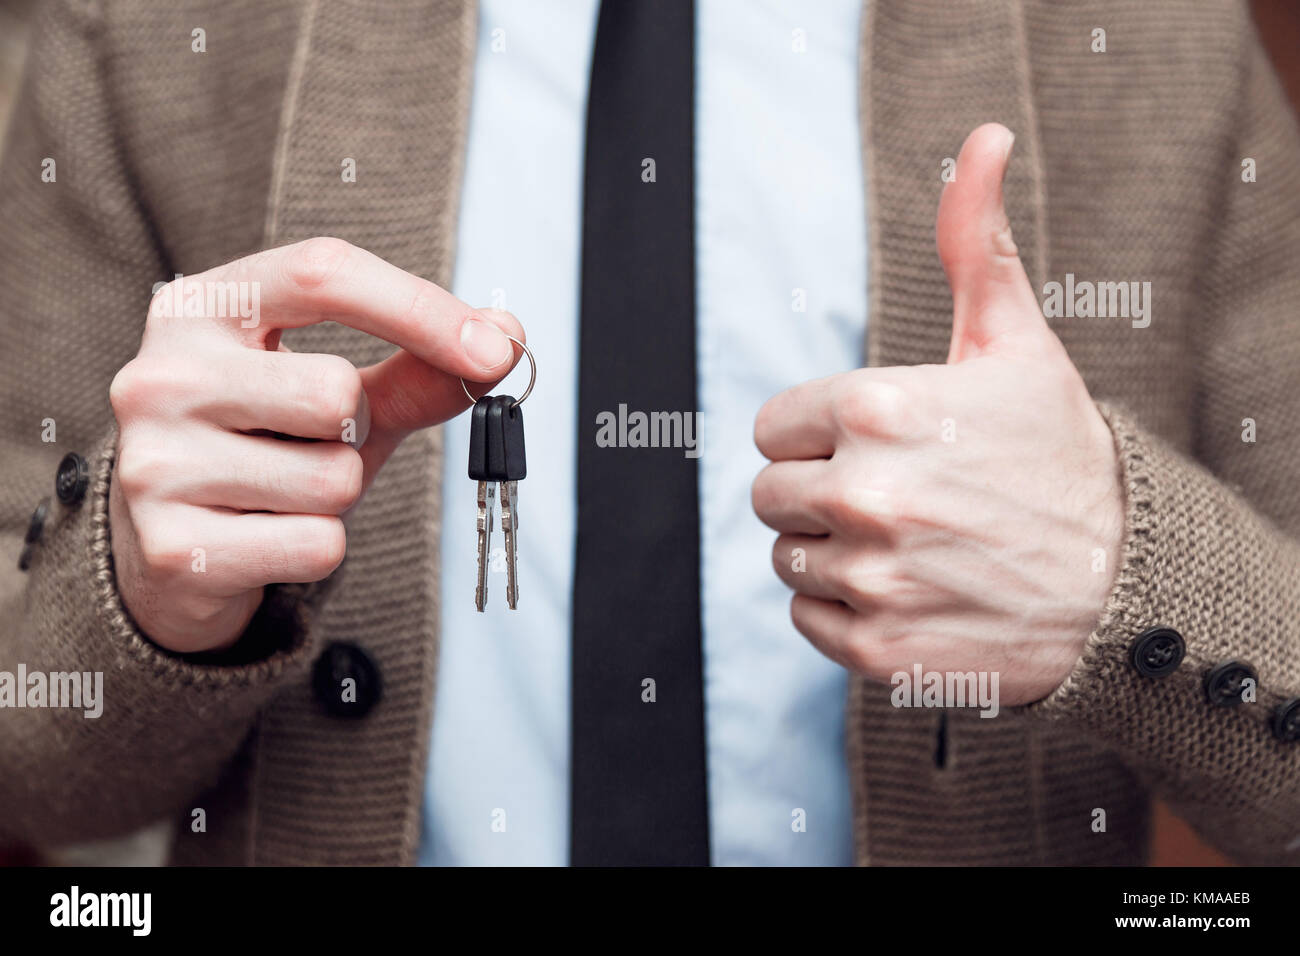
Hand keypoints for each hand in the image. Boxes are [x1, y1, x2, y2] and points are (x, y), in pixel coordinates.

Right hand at [108, 237, 524, 652]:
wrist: (172, 549)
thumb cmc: (265, 448)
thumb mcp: (341, 396)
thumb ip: (418, 367)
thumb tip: (505, 336)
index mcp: (201, 308)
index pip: (323, 273)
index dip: (421, 309)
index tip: (495, 349)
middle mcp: (158, 373)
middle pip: (337, 391)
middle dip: (356, 431)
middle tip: (307, 444)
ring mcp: (152, 461)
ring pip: (333, 479)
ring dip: (336, 496)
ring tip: (280, 492)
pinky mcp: (170, 548)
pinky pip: (317, 545)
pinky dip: (317, 548)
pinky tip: (264, 537)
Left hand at [752, 124, 1122, 705]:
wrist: (1127, 582)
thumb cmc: (1058, 455)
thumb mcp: (1015, 342)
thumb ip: (973, 244)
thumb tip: (981, 141)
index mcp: (878, 408)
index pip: (772, 425)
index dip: (818, 433)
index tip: (870, 444)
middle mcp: (865, 493)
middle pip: (770, 492)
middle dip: (817, 490)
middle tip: (891, 496)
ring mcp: (869, 576)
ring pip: (787, 558)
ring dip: (830, 551)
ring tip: (906, 545)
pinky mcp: (875, 646)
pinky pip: (807, 620)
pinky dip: (844, 612)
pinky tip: (906, 592)